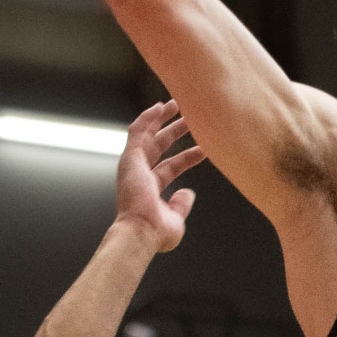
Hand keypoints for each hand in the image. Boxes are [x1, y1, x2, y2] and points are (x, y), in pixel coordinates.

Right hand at [116, 101, 206, 251]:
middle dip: (175, 131)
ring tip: (177, 104)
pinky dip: (148, 117)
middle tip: (190, 117)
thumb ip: (181, 204)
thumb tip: (188, 193)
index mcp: (149, 189)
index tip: (205, 147)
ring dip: (162, 119)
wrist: (142, 232)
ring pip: (148, 134)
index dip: (189, 156)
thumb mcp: (176, 219)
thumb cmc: (156, 233)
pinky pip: (138, 131)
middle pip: (159, 146)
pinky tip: (160, 106)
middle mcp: (140, 175)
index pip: (171, 166)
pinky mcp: (130, 157)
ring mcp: (134, 165)